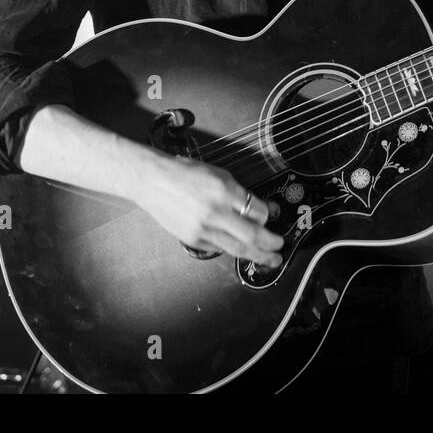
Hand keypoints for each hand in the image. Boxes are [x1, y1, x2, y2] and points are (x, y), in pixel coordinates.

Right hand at [134, 154, 283, 266]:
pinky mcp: (192, 239)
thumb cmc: (183, 172)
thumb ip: (238, 193)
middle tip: (280, 247)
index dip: (268, 216)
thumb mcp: (217, 174)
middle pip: (252, 235)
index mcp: (224, 190)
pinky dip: (232, 249)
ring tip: (270, 260)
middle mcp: (216, 211)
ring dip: (258, 255)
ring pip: (237, 248)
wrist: (151, 180)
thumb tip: (260, 209)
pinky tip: (241, 250)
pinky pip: (219, 248)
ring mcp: (203, 228)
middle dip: (271, 244)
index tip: (273, 216)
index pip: (257, 211)